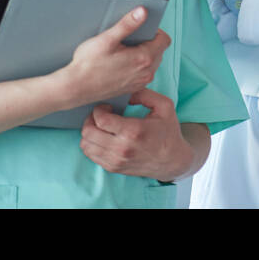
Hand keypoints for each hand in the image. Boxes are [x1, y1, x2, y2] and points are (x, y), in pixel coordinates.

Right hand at [59, 6, 170, 109]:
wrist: (74, 88)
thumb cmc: (87, 65)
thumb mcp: (107, 39)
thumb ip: (127, 24)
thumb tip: (143, 12)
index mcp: (143, 59)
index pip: (164, 40)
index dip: (155, 31)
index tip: (142, 28)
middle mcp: (146, 73)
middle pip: (159, 51)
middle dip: (149, 42)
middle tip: (130, 39)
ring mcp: (140, 82)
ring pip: (152, 62)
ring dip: (144, 54)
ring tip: (124, 51)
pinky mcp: (132, 88)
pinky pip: (143, 73)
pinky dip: (137, 66)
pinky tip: (121, 63)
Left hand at [79, 88, 195, 180]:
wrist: (172, 160)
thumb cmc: (168, 131)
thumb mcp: (164, 106)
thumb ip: (144, 94)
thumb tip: (125, 92)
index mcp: (134, 131)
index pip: (101, 120)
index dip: (98, 110)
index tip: (107, 106)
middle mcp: (122, 148)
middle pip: (89, 132)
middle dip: (90, 119)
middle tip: (101, 114)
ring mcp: (116, 160)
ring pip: (86, 145)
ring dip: (89, 132)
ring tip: (100, 126)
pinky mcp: (113, 167)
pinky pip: (90, 155)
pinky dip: (91, 144)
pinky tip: (102, 137)